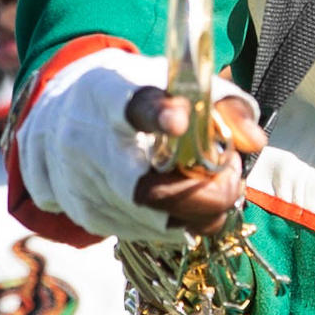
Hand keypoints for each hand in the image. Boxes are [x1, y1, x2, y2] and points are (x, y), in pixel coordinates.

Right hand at [15, 46, 256, 246]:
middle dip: (204, 194)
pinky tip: (184, 195)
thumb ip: (222, 105)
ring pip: (158, 221)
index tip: (179, 119)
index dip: (156, 114)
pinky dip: (179, 219)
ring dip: (200, 207)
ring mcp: (84, 188)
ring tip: (210, 180)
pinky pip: (151, 232)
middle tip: (231, 175)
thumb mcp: (173, 82)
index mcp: (106, 95)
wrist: (60, 117)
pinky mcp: (90, 217)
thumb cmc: (132, 94)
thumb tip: (253, 142)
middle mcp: (86, 144)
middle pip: (148, 190)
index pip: (130, 106)